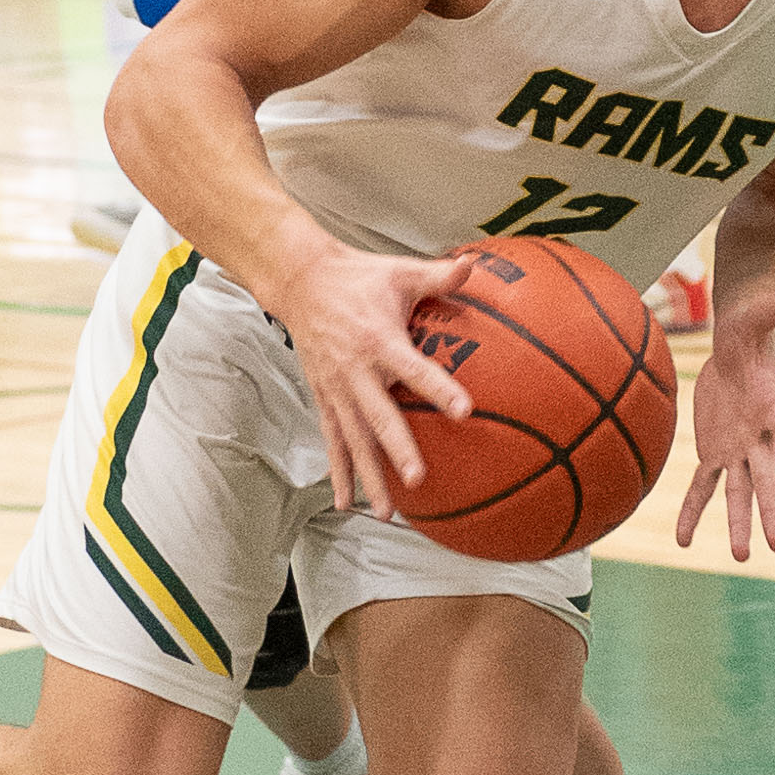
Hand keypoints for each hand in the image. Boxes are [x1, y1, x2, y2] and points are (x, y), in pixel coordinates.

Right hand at [280, 243, 477, 519]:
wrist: (299, 282)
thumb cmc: (356, 276)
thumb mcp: (399, 271)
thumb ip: (438, 274)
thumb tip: (474, 263)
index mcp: (379, 339)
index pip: (414, 369)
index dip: (439, 389)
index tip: (464, 411)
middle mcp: (356, 370)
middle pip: (379, 416)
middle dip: (397, 450)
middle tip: (417, 479)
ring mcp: (337, 388)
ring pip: (354, 439)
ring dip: (368, 476)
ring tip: (384, 511)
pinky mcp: (324, 397)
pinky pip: (333, 439)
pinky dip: (339, 471)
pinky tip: (345, 502)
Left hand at [674, 321, 774, 564]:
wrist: (736, 354)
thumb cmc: (747, 334)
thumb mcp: (749, 320)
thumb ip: (764, 312)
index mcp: (772, 408)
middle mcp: (758, 437)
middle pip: (768, 479)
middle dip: (772, 511)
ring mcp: (737, 448)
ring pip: (739, 492)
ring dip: (738, 524)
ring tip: (740, 557)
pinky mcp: (715, 451)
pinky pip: (702, 486)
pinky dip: (691, 512)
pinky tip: (682, 541)